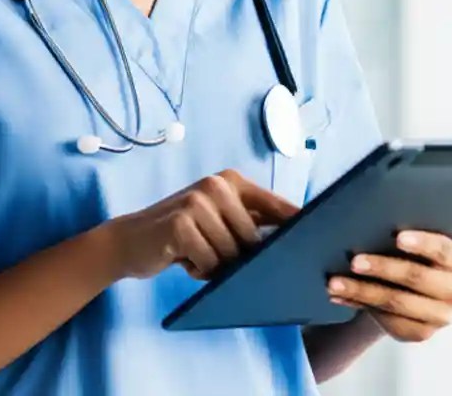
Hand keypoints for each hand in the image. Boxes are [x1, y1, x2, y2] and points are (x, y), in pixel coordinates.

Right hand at [101, 169, 298, 280]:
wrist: (128, 240)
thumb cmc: (180, 233)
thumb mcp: (217, 218)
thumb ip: (251, 221)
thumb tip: (298, 239)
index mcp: (231, 180)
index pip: (279, 207)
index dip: (299, 227)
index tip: (322, 243)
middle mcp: (216, 185)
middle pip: (254, 240)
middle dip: (239, 258)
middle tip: (211, 253)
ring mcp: (197, 202)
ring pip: (232, 255)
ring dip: (215, 266)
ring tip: (194, 254)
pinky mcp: (181, 225)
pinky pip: (210, 263)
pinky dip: (199, 271)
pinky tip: (182, 259)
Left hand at [327, 231, 451, 342]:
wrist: (414, 288)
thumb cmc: (412, 254)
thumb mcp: (414, 240)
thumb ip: (400, 230)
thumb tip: (356, 222)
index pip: (444, 250)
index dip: (422, 243)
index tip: (397, 237)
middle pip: (417, 277)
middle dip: (383, 268)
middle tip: (354, 261)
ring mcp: (441, 315)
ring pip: (397, 302)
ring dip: (363, 291)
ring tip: (335, 283)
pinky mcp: (421, 332)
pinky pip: (388, 321)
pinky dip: (360, 305)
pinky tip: (339, 296)